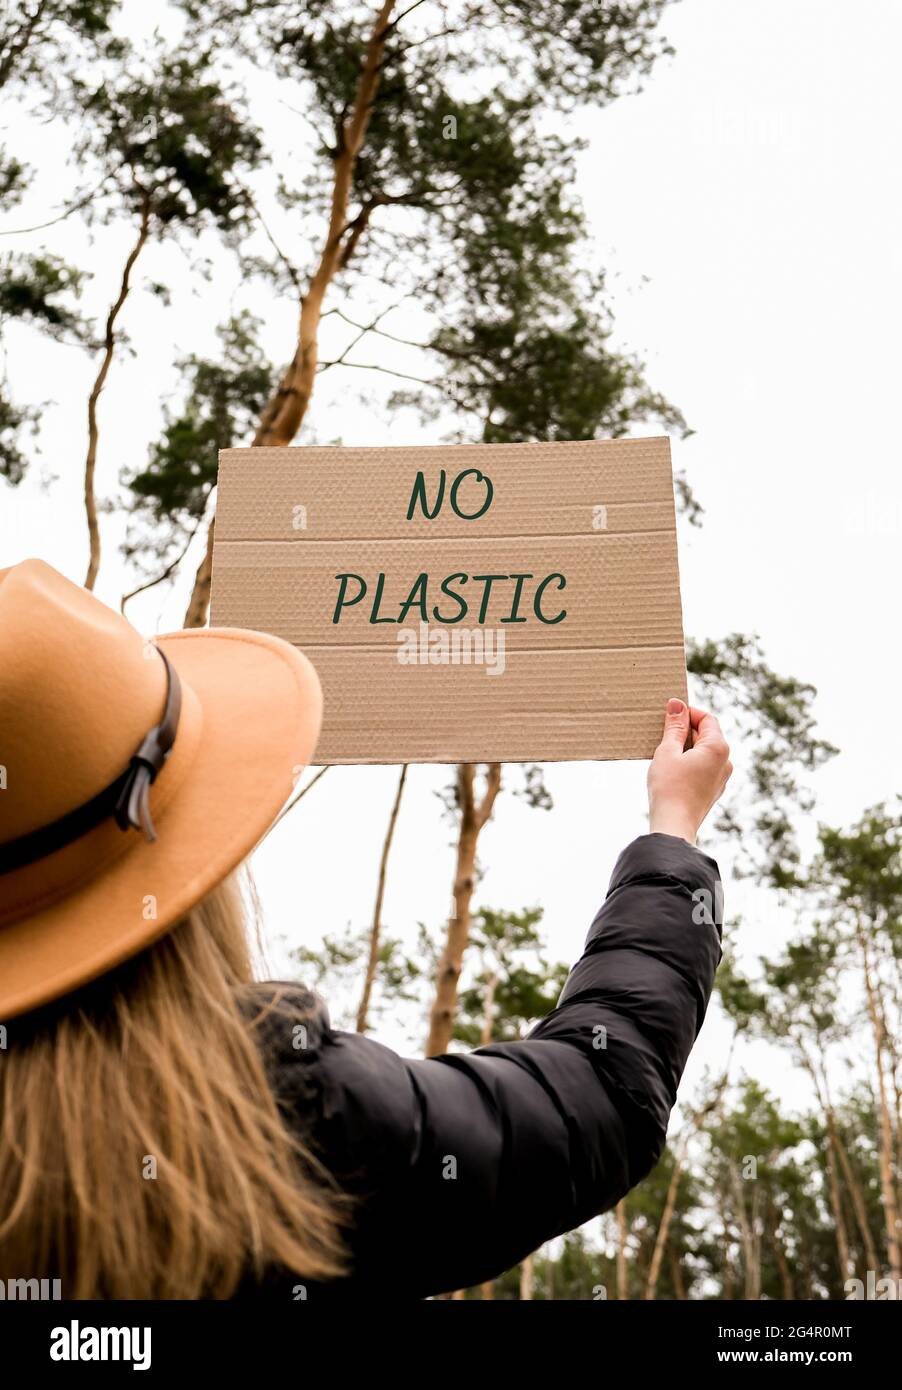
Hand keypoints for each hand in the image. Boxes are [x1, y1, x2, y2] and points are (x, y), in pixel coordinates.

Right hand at [647, 698, 732, 844]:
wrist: (674, 825)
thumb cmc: (669, 787)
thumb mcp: (667, 751)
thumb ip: (674, 727)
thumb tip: (677, 704)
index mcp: (718, 748)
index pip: (707, 718)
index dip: (688, 712)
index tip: (668, 712)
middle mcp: (726, 762)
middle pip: (707, 735)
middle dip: (686, 730)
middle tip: (662, 732)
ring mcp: (722, 778)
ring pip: (705, 752)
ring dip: (687, 747)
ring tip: (665, 752)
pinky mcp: (714, 791)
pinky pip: (704, 768)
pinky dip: (690, 762)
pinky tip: (672, 769)